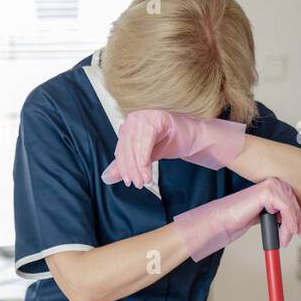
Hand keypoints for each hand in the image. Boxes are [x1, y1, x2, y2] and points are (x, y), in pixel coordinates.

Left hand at [102, 109, 245, 187]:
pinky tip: (147, 169)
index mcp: (128, 126)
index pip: (121, 149)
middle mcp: (134, 117)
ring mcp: (145, 114)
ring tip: (145, 181)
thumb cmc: (170, 143)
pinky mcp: (156, 116)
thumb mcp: (145, 158)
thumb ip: (126, 166)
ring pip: (135, 144)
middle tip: (138, 185)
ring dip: (139, 166)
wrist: (194, 137)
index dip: (123, 168)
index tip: (129, 183)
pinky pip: (146, 138)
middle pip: (127, 147)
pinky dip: (144, 155)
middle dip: (131, 169)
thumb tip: (105, 178)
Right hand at [173, 176, 300, 262]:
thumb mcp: (266, 218)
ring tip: (286, 239)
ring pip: (292, 207)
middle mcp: (273, 182)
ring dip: (291, 226)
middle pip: (295, 203)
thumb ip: (279, 216)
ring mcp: (271, 185)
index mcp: (273, 186)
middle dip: (298, 222)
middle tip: (300, 236)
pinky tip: (284, 234)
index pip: (294, 200)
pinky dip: (288, 223)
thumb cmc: (239, 220)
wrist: (224, 222)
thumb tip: (297, 223)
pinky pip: (286, 209)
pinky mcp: (268, 191)